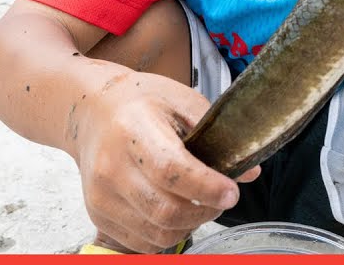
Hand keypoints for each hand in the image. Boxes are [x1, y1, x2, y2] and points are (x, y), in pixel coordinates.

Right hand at [74, 71, 259, 252]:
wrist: (93, 112)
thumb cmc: (142, 102)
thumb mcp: (183, 102)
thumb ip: (218, 135)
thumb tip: (250, 173)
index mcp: (134, 131)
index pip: (171, 171)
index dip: (206, 187)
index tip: (232, 192)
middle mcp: (111, 168)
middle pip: (164, 210)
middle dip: (205, 211)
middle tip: (222, 198)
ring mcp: (101, 196)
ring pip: (155, 233)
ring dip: (189, 226)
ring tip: (201, 206)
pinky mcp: (97, 215)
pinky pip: (140, 243)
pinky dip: (166, 236)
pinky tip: (178, 215)